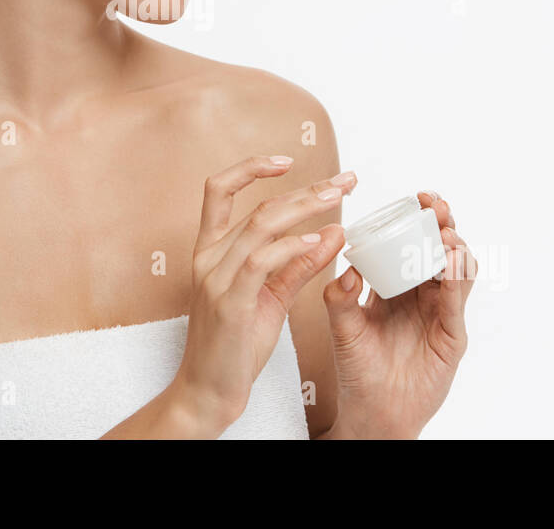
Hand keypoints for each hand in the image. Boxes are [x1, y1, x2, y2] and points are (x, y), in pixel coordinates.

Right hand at [170, 155, 353, 431]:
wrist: (207, 392)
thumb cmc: (235, 345)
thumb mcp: (270, 297)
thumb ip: (297, 264)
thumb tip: (331, 232)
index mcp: (211, 250)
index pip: (219, 190)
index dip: (250, 168)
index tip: (288, 160)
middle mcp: (208, 257)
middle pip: (257, 204)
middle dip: (306, 188)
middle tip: (346, 181)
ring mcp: (215, 279)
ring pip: (260, 224)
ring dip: (305, 206)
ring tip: (339, 200)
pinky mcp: (229, 303)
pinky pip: (261, 262)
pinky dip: (291, 246)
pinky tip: (319, 240)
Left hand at [322, 190, 475, 438]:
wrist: (372, 413)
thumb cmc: (357, 370)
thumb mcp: (342, 327)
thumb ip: (340, 296)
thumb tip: (343, 262)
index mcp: (397, 286)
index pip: (413, 243)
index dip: (417, 220)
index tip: (415, 198)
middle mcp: (423, 295)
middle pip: (441, 250)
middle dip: (443, 223)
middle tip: (436, 205)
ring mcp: (440, 314)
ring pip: (458, 271)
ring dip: (454, 247)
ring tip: (444, 233)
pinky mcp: (451, 336)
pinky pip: (456, 302)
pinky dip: (456, 279)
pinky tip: (449, 264)